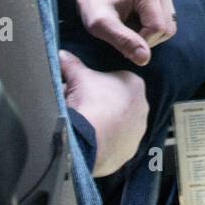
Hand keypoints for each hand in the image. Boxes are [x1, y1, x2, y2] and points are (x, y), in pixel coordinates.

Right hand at [59, 50, 148, 176]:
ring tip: (86, 127)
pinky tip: (91, 141)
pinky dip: (106, 142)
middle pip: (118, 103)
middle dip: (103, 105)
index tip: (84, 92)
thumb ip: (71, 63)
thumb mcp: (78, 77)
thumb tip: (61, 54)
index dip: (97, 86)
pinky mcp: (131, 150)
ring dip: (106, 124)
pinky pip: (117, 143)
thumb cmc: (88, 102)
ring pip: (120, 124)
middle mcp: (143, 107)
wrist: (87, 140)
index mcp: (134, 84)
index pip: (116, 80)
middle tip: (83, 108)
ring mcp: (138, 131)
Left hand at [75, 0, 176, 66]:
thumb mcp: (101, 25)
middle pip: (166, 29)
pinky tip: (135, 27)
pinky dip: (151, 33)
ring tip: (128, 31)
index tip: (119, 41)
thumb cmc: (93, 6)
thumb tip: (145, 59)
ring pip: (168, 29)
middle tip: (122, 36)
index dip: (140, 42)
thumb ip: (123, 41)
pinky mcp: (164, 1)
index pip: (157, 28)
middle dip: (145, 40)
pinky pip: (166, 26)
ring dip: (149, 38)